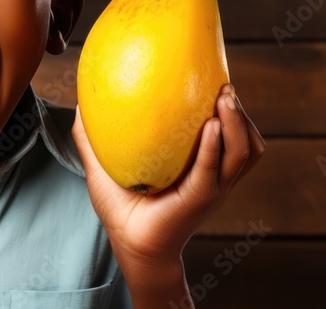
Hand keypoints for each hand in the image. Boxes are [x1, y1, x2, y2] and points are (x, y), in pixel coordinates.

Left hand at [71, 83, 265, 285]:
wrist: (128, 244)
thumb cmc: (121, 208)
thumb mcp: (106, 166)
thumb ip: (93, 137)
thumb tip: (79, 103)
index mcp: (202, 165)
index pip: (231, 133)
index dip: (232, 110)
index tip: (219, 81)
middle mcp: (214, 176)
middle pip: (246, 141)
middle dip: (241, 113)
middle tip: (226, 88)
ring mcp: (211, 188)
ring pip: (241, 153)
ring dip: (237, 124)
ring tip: (224, 100)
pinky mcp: (199, 199)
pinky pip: (211, 170)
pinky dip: (214, 147)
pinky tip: (210, 126)